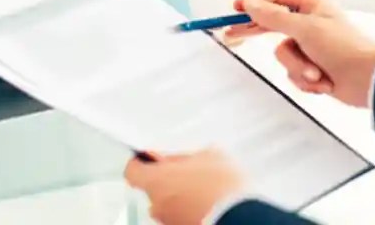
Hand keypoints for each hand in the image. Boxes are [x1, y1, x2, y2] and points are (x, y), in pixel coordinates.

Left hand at [124, 149, 245, 224]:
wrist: (242, 218)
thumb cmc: (223, 187)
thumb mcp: (209, 156)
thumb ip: (187, 157)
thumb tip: (180, 160)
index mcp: (156, 181)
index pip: (133, 171)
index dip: (142, 163)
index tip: (152, 159)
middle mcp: (157, 205)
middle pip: (153, 189)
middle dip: (168, 180)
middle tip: (189, 174)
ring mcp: (169, 222)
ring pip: (168, 205)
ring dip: (181, 197)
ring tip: (205, 191)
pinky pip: (181, 217)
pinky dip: (190, 211)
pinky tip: (210, 205)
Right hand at [224, 0, 374, 107]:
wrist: (370, 81)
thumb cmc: (344, 48)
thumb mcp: (304, 28)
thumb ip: (273, 16)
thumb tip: (250, 2)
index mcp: (312, 7)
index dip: (254, 2)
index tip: (235, 9)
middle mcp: (310, 25)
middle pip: (274, 25)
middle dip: (259, 34)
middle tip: (233, 35)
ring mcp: (312, 48)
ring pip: (283, 55)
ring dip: (298, 67)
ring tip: (317, 72)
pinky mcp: (314, 70)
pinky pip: (294, 73)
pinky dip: (306, 80)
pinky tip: (323, 82)